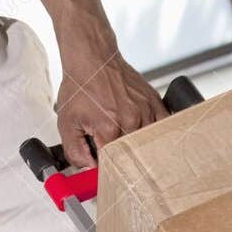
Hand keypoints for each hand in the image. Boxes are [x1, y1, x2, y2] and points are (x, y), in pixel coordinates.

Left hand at [54, 42, 167, 168]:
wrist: (93, 59)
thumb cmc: (80, 87)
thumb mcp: (67, 122)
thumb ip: (75, 151)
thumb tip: (88, 172)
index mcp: (109, 128)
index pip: (114, 164)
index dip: (107, 170)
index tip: (104, 169)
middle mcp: (131, 121)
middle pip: (135, 157)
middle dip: (125, 161)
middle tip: (115, 156)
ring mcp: (146, 111)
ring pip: (151, 145)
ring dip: (141, 149)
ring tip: (129, 144)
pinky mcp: (155, 102)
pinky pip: (164, 127)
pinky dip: (158, 136)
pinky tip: (148, 136)